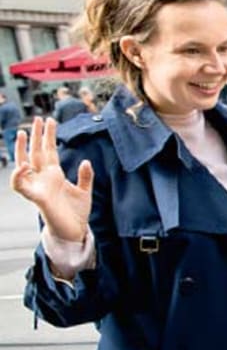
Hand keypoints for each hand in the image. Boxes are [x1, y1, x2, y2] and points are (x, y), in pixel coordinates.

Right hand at [9, 117, 92, 241]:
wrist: (75, 231)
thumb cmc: (77, 213)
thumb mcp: (84, 191)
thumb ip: (85, 176)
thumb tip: (85, 160)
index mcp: (55, 174)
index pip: (48, 150)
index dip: (48, 136)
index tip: (50, 120)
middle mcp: (44, 178)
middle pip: (36, 152)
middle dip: (36, 135)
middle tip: (38, 118)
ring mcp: (39, 186)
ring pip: (24, 163)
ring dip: (22, 149)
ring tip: (24, 133)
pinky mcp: (37, 198)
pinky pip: (21, 185)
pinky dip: (19, 175)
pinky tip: (24, 164)